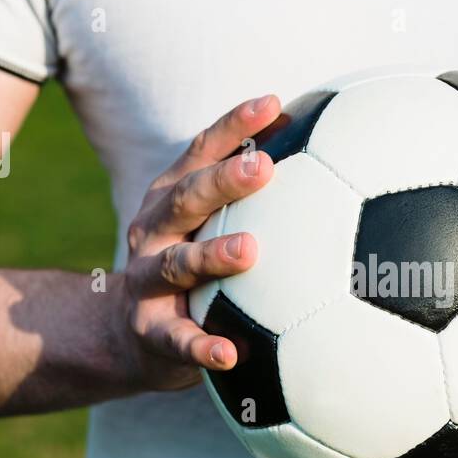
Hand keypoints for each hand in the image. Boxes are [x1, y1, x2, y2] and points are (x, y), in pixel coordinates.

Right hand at [112, 95, 278, 390]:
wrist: (131, 336)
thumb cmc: (190, 266)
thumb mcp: (208, 225)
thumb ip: (251, 196)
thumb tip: (327, 151)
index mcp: (171, 198)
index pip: (200, 151)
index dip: (233, 126)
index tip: (272, 104)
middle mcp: (153, 232)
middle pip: (186, 199)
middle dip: (222, 180)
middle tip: (263, 168)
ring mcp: (147, 281)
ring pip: (177, 264)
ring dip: (211, 255)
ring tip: (248, 250)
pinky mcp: (152, 330)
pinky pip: (178, 339)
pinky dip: (202, 346)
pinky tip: (229, 354)